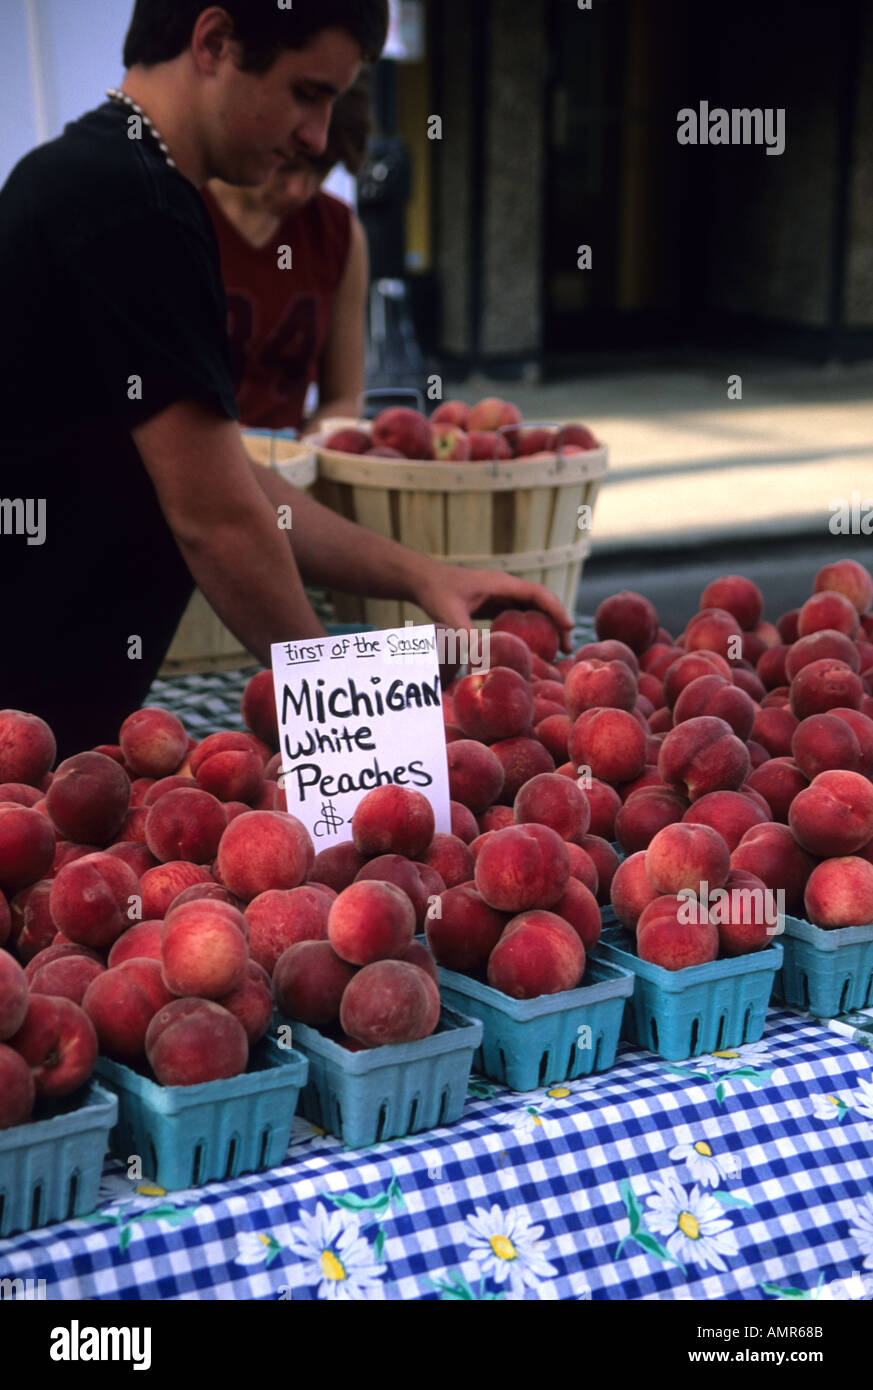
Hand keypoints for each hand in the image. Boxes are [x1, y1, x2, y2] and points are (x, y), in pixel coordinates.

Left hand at [413, 560, 573, 653]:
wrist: (423, 580)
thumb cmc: (436, 592)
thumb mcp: (450, 614)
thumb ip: (465, 634)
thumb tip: (481, 660)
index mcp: (501, 584)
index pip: (538, 594)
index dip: (556, 610)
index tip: (569, 628)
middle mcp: (505, 587)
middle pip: (541, 603)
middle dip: (558, 623)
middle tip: (567, 648)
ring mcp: (500, 595)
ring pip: (532, 610)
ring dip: (547, 626)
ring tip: (557, 650)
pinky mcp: (494, 604)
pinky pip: (519, 615)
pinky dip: (530, 629)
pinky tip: (532, 648)